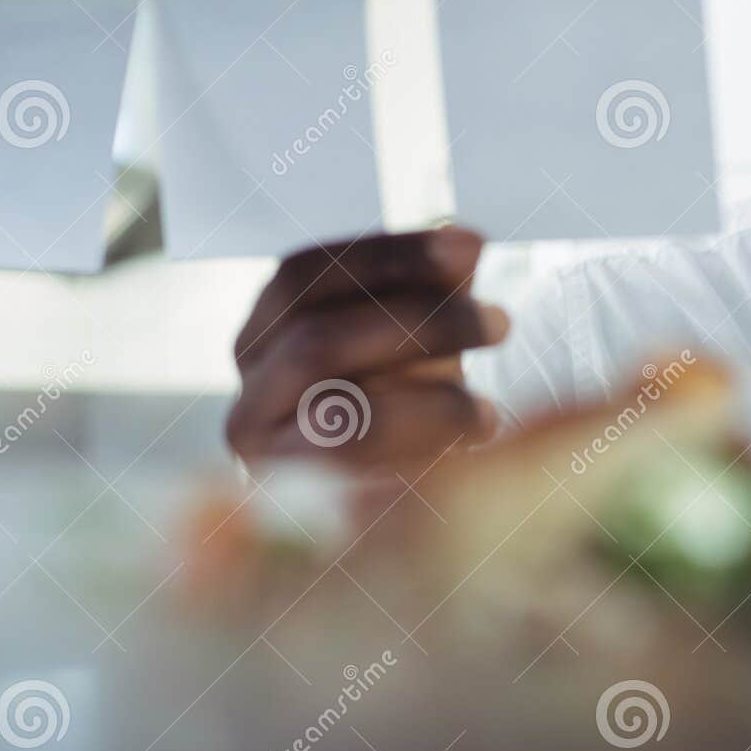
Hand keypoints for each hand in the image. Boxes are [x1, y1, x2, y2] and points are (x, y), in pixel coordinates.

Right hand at [224, 227, 509, 476]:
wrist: (392, 497)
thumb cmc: (406, 394)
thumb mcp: (417, 332)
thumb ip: (432, 287)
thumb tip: (462, 244)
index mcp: (265, 327)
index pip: (304, 273)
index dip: (388, 256)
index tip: (472, 246)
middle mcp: (250, 386)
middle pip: (317, 341)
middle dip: (417, 323)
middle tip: (500, 321)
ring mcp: (264, 453)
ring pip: (334, 412)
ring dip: (428, 399)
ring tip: (492, 396)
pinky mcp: (297, 507)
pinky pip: (361, 477)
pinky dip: (427, 443)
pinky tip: (482, 427)